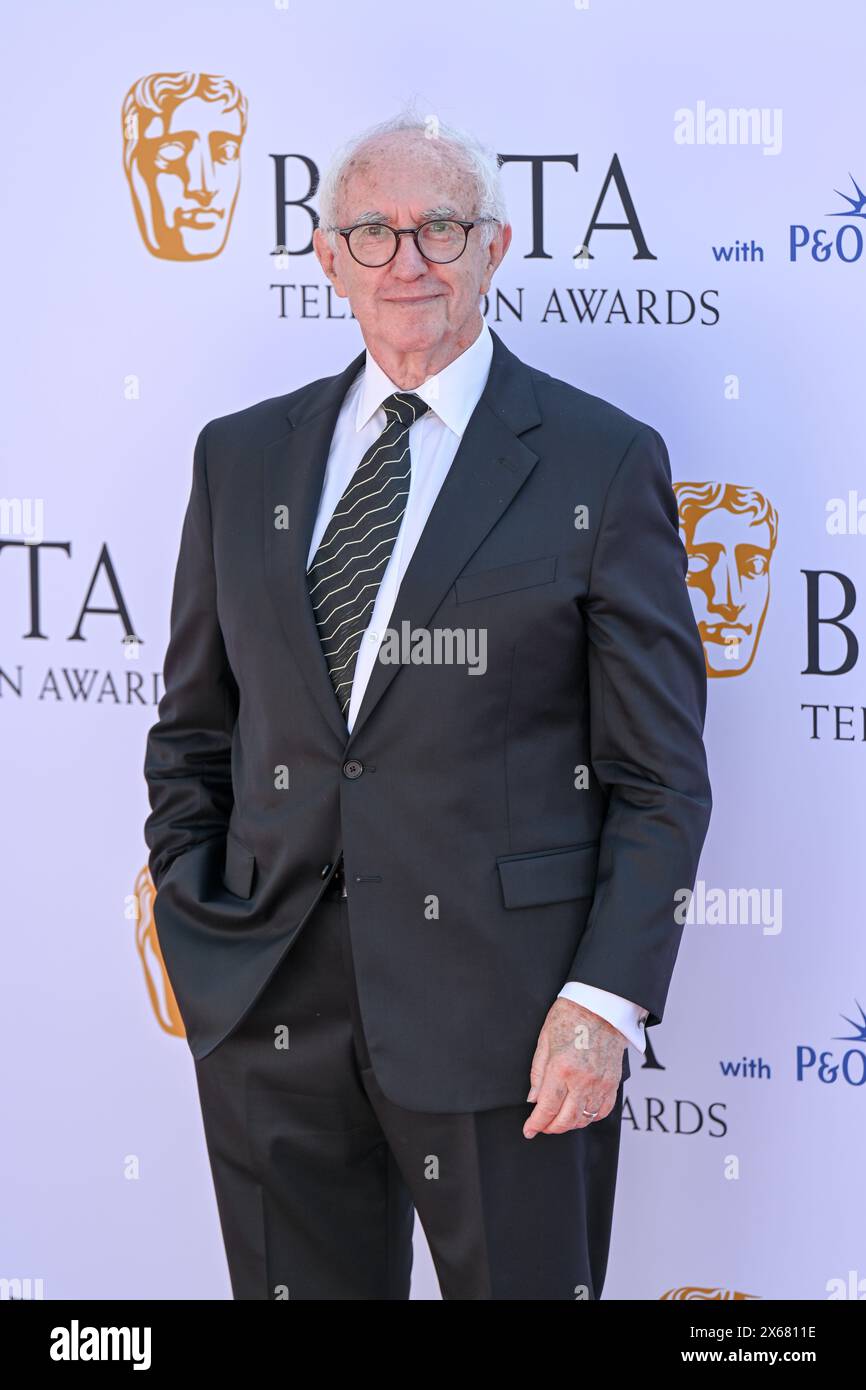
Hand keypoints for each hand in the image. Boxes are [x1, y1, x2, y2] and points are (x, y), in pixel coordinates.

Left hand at [523, 998, 626, 1137]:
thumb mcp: (544, 1041)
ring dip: (569, 1124)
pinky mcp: (613, 1082)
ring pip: (584, 1118)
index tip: (528, 1130)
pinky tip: (580, 1113)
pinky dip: (590, 1117)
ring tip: (559, 1120)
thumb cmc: (570, 1016)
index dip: (536, 1123)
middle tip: (542, 1126)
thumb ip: (538, 1073)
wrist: (601, 1006)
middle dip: (550, 1128)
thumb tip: (533, 1099)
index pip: (547, 1107)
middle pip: (566, 1119)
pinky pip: (602, 1111)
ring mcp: (600, 1083)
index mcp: (561, 1068)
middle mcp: (583, 1080)